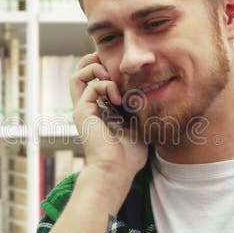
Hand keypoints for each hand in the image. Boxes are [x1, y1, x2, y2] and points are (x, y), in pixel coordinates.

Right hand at [69, 53, 148, 188]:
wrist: (115, 171)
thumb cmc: (128, 157)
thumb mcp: (138, 127)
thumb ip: (139, 111)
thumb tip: (156, 98)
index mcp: (98, 110)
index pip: (93, 80)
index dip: (105, 68)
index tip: (124, 69)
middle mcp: (86, 108)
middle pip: (79, 73)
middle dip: (94, 61)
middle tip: (112, 64)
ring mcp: (82, 110)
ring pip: (76, 75)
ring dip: (95, 69)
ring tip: (111, 78)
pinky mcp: (82, 113)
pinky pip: (90, 87)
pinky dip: (106, 86)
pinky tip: (118, 99)